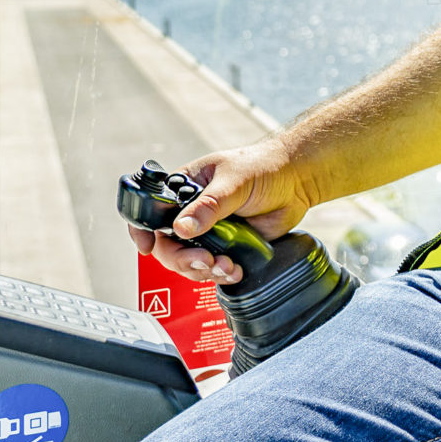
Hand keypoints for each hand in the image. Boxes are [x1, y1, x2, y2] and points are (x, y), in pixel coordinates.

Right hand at [126, 134, 312, 283]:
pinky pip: (213, 268)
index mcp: (184, 189)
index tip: (148, 247)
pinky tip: (235, 270)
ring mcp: (208, 232)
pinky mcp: (227, 246)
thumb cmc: (263, 167)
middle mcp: (192, 212)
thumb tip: (182, 227)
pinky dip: (221, 274)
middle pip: (168, 246)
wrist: (297, 181)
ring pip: (189, 262)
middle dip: (182, 259)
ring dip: (204, 270)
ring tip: (227, 266)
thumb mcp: (234, 182)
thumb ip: (208, 205)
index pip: (151, 211)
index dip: (143, 231)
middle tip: (204, 260)